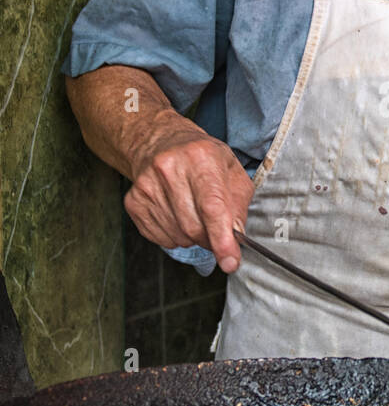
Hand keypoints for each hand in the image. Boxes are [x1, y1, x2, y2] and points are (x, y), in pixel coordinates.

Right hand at [124, 124, 254, 272]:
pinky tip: (177, 215)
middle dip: (211, 238)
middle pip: (194, 227)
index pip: (212, 207)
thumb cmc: (203, 159)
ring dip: (193, 236)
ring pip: (178, 236)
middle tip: (216, 230)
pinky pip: (161, 238)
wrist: (162, 143)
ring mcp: (147, 185)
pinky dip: (175, 236)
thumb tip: (235, 239)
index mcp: (200, 157)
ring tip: (194, 213)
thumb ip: (238, 206)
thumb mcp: (231, 172)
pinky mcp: (133, 201)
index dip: (222, 239)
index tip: (230, 262)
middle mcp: (169, 169)